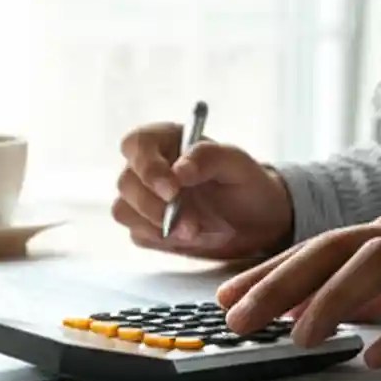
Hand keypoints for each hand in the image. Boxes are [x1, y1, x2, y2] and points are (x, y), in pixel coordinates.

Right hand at [112, 123, 293, 258]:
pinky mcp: (146, 226)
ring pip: (124, 210)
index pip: (137, 144)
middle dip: (155, 207)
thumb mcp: (238, 165)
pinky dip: (161, 240)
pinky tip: (189, 237)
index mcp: (166, 140)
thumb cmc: (246, 184)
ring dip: (156, 226)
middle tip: (191, 224)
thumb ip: (209, 157)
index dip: (147, 167)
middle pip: (126, 182)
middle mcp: (149, 167)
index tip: (172, 189)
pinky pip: (137, 234)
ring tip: (194, 231)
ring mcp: (144, 198)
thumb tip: (178, 170)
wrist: (256, 222)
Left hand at [217, 206, 380, 367]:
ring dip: (333, 299)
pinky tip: (378, 358)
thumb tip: (317, 309)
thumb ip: (378, 285)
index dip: (270, 269)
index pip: (321, 245)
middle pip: (337, 248)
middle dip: (282, 281)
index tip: (227, 297)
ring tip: (299, 336)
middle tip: (240, 318)